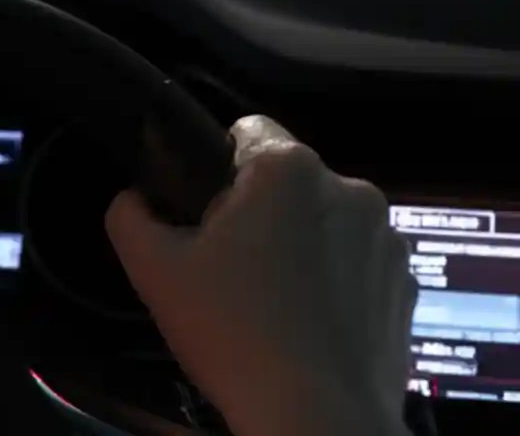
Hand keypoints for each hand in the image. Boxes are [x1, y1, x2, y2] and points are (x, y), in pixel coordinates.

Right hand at [106, 116, 415, 435]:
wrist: (317, 418)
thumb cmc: (233, 332)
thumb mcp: (152, 269)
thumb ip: (129, 214)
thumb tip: (135, 198)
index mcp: (287, 168)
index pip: (244, 129)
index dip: (213, 167)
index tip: (201, 217)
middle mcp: (350, 187)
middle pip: (286, 181)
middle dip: (257, 212)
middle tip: (226, 270)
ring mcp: (388, 237)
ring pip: (324, 222)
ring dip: (299, 246)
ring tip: (269, 305)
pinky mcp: (408, 284)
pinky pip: (357, 264)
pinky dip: (335, 284)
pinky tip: (308, 326)